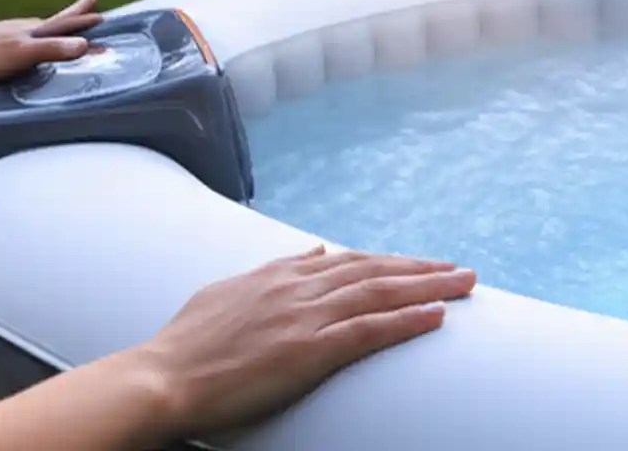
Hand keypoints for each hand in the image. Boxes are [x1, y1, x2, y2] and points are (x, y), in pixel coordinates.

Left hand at [0, 0, 102, 83]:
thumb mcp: (22, 54)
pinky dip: (39, 45)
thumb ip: (53, 49)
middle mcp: (23, 30)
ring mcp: (9, 37)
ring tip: (68, 33)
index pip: (65, 21)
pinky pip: (27, 43)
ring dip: (57, 31)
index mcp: (33, 30)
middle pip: (55, 22)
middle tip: (90, 4)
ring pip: (40, 32)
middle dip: (74, 16)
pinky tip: (32, 54)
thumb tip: (85, 44)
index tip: (100, 10)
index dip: (83, 17)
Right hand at [133, 246, 476, 439]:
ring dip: (428, 288)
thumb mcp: (229, 290)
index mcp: (280, 274)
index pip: (350, 261)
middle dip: (423, 270)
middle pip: (375, 271)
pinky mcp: (307, 349)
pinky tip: (436, 318)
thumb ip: (274, 269)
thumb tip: (313, 249)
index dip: (391, 262)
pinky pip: (367, 330)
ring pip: (380, 293)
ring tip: (465, 286)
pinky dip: (405, 322)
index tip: (423, 264)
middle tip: (463, 271)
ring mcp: (304, 317)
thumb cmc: (186, 345)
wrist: (161, 378)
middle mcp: (298, 287)